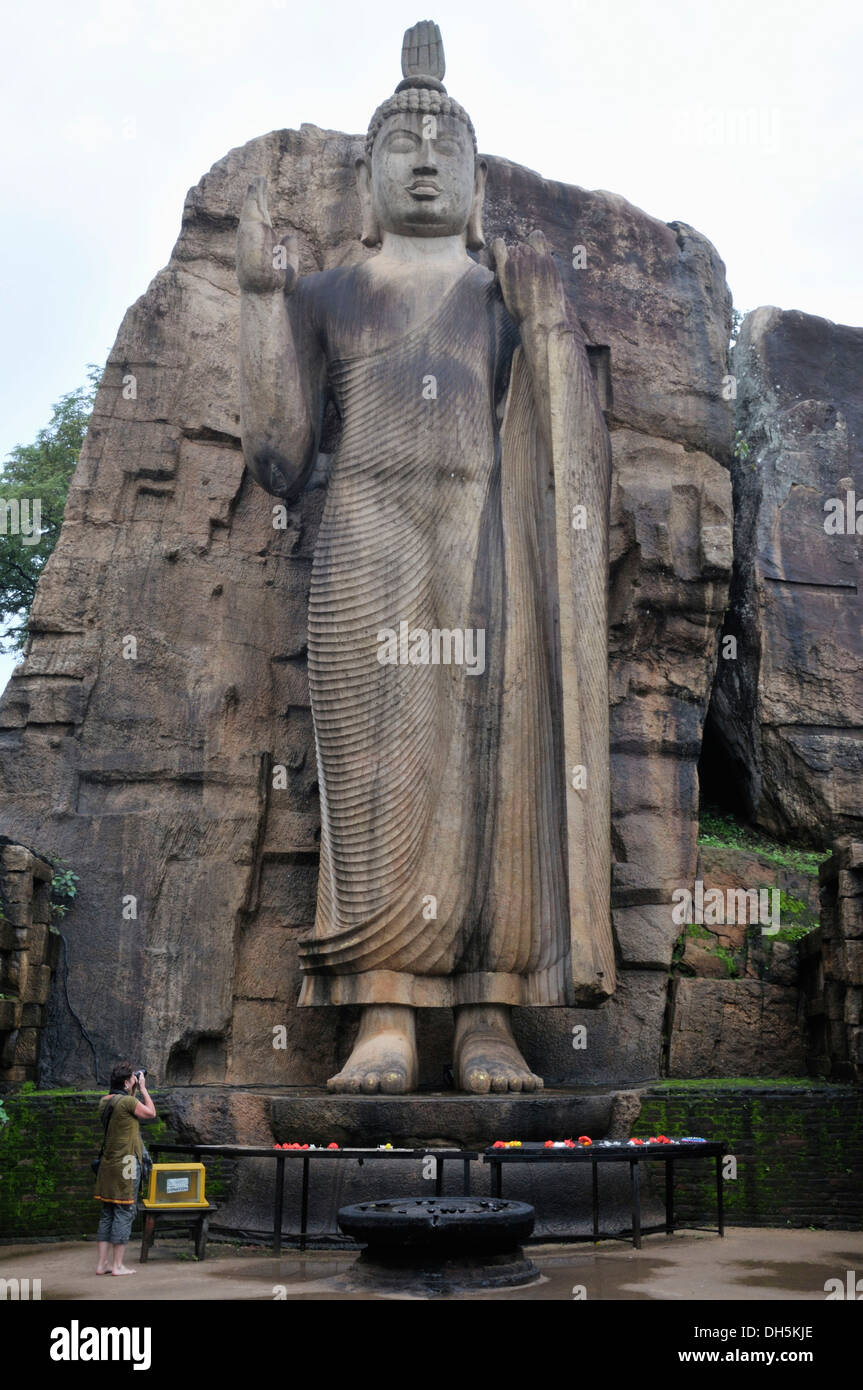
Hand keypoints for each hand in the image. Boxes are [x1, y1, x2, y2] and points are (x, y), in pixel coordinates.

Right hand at [237, 176, 298, 294]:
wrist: (264, 290)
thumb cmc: (275, 284)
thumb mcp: (287, 264)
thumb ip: (290, 250)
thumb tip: (290, 234)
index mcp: (263, 243)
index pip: (263, 223)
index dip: (264, 210)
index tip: (264, 200)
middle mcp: (255, 235)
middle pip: (258, 211)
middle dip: (259, 196)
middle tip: (260, 181)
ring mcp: (251, 230)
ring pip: (253, 206)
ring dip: (256, 191)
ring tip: (259, 178)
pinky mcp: (250, 228)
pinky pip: (251, 206)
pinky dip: (253, 194)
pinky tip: (255, 183)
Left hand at [490, 230, 567, 332]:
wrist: (544, 320)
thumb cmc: (549, 314)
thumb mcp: (554, 290)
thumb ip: (546, 278)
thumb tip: (542, 281)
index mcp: (547, 260)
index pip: (536, 236)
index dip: (528, 245)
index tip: (525, 260)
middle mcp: (533, 256)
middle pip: (519, 246)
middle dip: (514, 258)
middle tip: (510, 277)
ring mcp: (520, 261)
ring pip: (507, 249)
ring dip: (503, 261)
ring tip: (502, 279)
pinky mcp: (506, 269)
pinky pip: (497, 247)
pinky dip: (493, 253)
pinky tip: (493, 269)